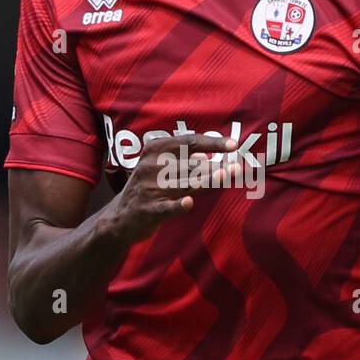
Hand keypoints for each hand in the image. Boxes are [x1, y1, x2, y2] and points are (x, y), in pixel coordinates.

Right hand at [109, 133, 240, 243]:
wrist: (120, 218)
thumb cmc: (148, 188)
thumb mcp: (160, 167)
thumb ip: (182, 160)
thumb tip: (209, 155)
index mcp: (155, 150)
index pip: (188, 142)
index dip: (212, 143)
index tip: (233, 145)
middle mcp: (151, 166)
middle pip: (191, 164)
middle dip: (216, 166)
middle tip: (238, 168)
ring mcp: (149, 189)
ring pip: (185, 184)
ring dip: (207, 180)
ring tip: (226, 176)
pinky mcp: (147, 210)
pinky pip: (166, 208)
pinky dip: (177, 206)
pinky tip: (189, 203)